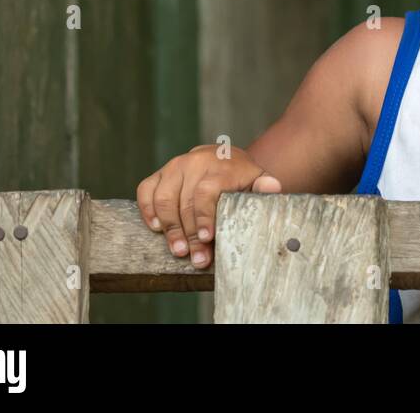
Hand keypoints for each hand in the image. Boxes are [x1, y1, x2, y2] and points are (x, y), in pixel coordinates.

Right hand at [136, 144, 282, 267]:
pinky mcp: (161, 173)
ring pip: (163, 198)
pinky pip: (146, 190)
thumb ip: (265, 186)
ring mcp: (175, 166)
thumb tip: (273, 188)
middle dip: (190, 234)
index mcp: (221, 164)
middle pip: (185, 201)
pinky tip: (157, 228)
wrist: (228, 161)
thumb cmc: (243, 178)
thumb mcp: (258, 181)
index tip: (207, 238)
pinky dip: (148, 210)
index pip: (206, 191)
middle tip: (196, 257)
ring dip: (169, 228)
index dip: (204, 217)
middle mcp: (195, 161)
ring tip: (178, 250)